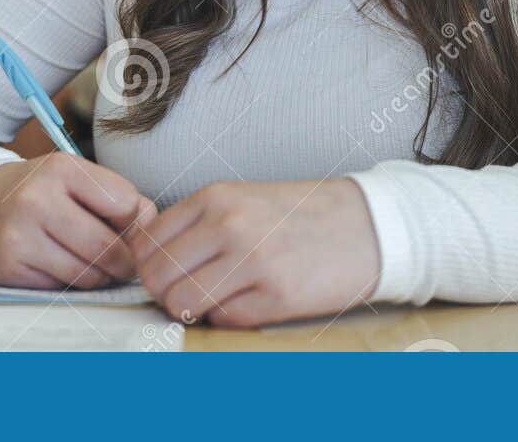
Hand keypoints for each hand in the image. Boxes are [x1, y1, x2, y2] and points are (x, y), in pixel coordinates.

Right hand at [0, 155, 156, 289]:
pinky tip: (62, 267)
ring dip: (100, 276)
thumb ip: (119, 200)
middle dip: (124, 262)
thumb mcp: (75, 180)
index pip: (128, 205)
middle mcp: (39, 197)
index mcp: (64, 168)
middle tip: (121, 262)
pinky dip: (72, 284)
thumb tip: (152, 236)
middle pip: (110, 247)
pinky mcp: (10, 265)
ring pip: (89, 273)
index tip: (128, 231)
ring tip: (92, 264)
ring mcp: (21, 233)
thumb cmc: (37, 193)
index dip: (136, 224)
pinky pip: (62, 287)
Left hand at [128, 179, 379, 327]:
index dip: (149, 265)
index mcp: (216, 197)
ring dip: (192, 310)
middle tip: (187, 293)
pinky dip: (229, 319)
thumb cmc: (305, 216)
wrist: (371, 226)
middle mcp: (228, 225)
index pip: (146, 241)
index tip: (168, 272)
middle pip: (156, 276)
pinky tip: (250, 303)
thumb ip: (199, 224)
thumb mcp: (245, 200)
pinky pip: (223, 320)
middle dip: (164, 292)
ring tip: (217, 300)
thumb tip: (152, 261)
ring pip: (181, 303)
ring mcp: (252, 261)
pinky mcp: (276, 297)